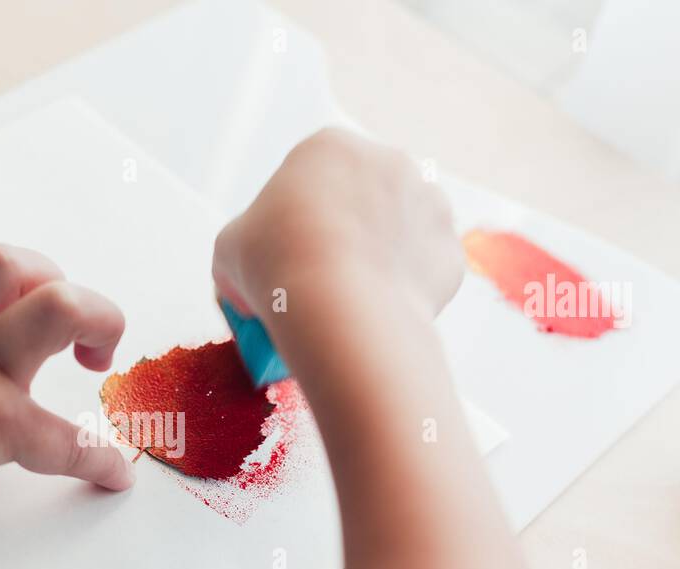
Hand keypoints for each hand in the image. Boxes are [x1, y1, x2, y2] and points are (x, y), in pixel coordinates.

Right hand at [212, 128, 463, 369]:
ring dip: (380, 255)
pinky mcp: (450, 248)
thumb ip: (245, 243)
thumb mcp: (229, 249)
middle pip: (360, 199)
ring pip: (398, 230)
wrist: (340, 310)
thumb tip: (252, 270)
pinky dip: (404, 289)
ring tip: (351, 298)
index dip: (292, 221)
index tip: (283, 256)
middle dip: (344, 232)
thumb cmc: (276, 268)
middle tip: (316, 279)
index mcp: (328, 147)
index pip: (309, 180)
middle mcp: (387, 160)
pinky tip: (377, 310)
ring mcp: (428, 202)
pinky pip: (423, 270)